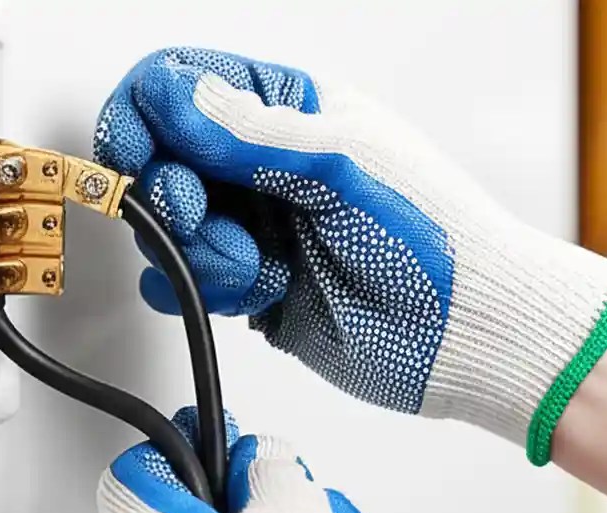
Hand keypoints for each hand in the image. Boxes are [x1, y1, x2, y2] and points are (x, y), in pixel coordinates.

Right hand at [94, 48, 606, 461]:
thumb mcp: (340, 164)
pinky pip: (188, 280)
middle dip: (171, 192)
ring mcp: (258, 227)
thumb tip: (175, 94)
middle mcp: (266, 166)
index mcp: (291, 112)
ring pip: (171, 226)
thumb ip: (250, 133)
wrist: (467, 331)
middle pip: (164, 159)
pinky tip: (251, 291)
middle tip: (199, 213)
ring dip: (194, 249)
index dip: (148, 112)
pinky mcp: (253, 285)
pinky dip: (202, 288)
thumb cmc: (434, 235)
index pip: (187, 86)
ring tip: (251, 265)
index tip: (140, 149)